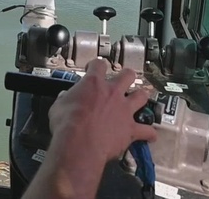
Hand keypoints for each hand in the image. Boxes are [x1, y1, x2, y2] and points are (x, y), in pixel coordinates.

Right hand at [23, 58, 155, 198]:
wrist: (80, 144)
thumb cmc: (66, 123)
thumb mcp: (58, 106)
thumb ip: (65, 99)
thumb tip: (64, 97)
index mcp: (93, 83)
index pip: (98, 65)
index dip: (96, 65)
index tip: (94, 68)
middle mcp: (113, 93)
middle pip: (127, 75)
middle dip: (127, 75)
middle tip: (124, 78)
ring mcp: (124, 110)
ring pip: (142, 96)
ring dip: (142, 97)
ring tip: (141, 98)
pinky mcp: (131, 129)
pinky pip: (146, 131)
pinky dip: (148, 133)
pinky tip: (150, 135)